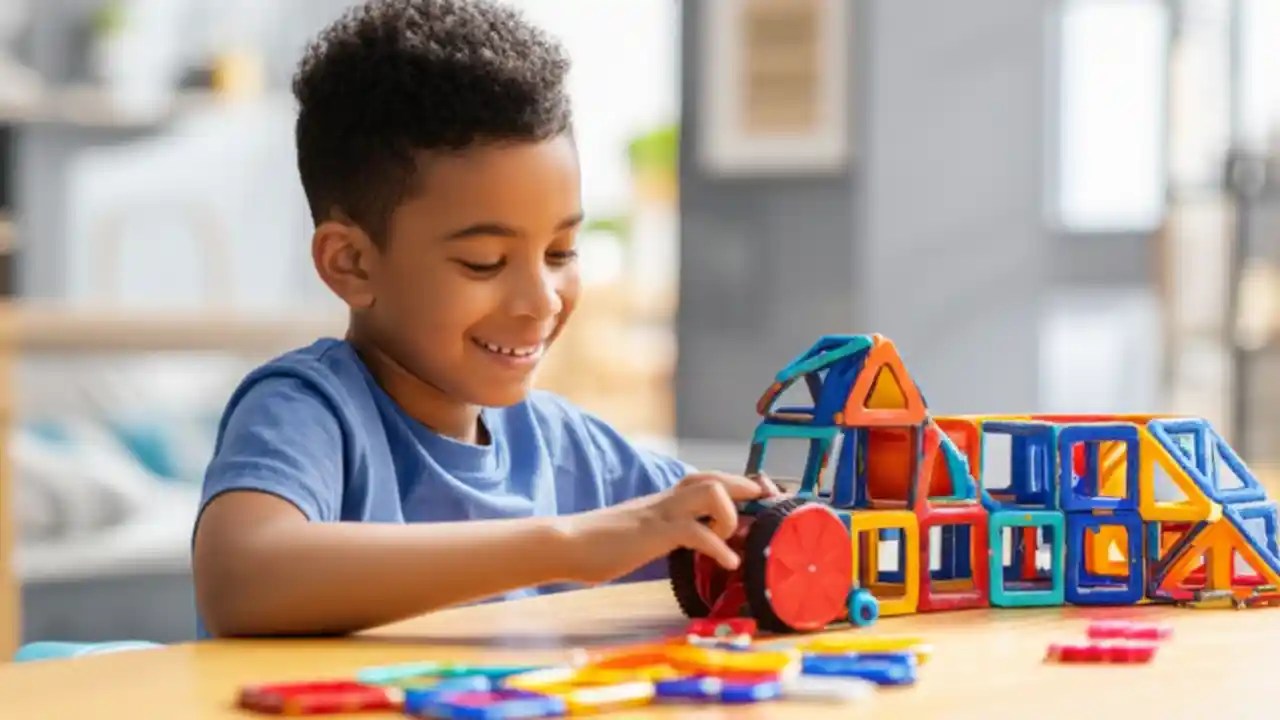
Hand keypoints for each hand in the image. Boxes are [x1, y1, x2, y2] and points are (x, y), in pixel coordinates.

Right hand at [562, 472, 777, 583]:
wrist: (567, 543)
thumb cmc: (599, 544)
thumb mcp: (640, 534)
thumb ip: (663, 532)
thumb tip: (685, 541)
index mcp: (664, 500)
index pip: (705, 480)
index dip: (736, 485)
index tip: (758, 497)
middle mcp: (666, 500)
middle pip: (714, 477)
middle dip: (746, 487)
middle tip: (767, 501)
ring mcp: (660, 513)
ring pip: (710, 492)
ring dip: (731, 515)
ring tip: (731, 541)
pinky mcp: (654, 532)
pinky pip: (695, 532)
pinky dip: (718, 547)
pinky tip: (727, 563)